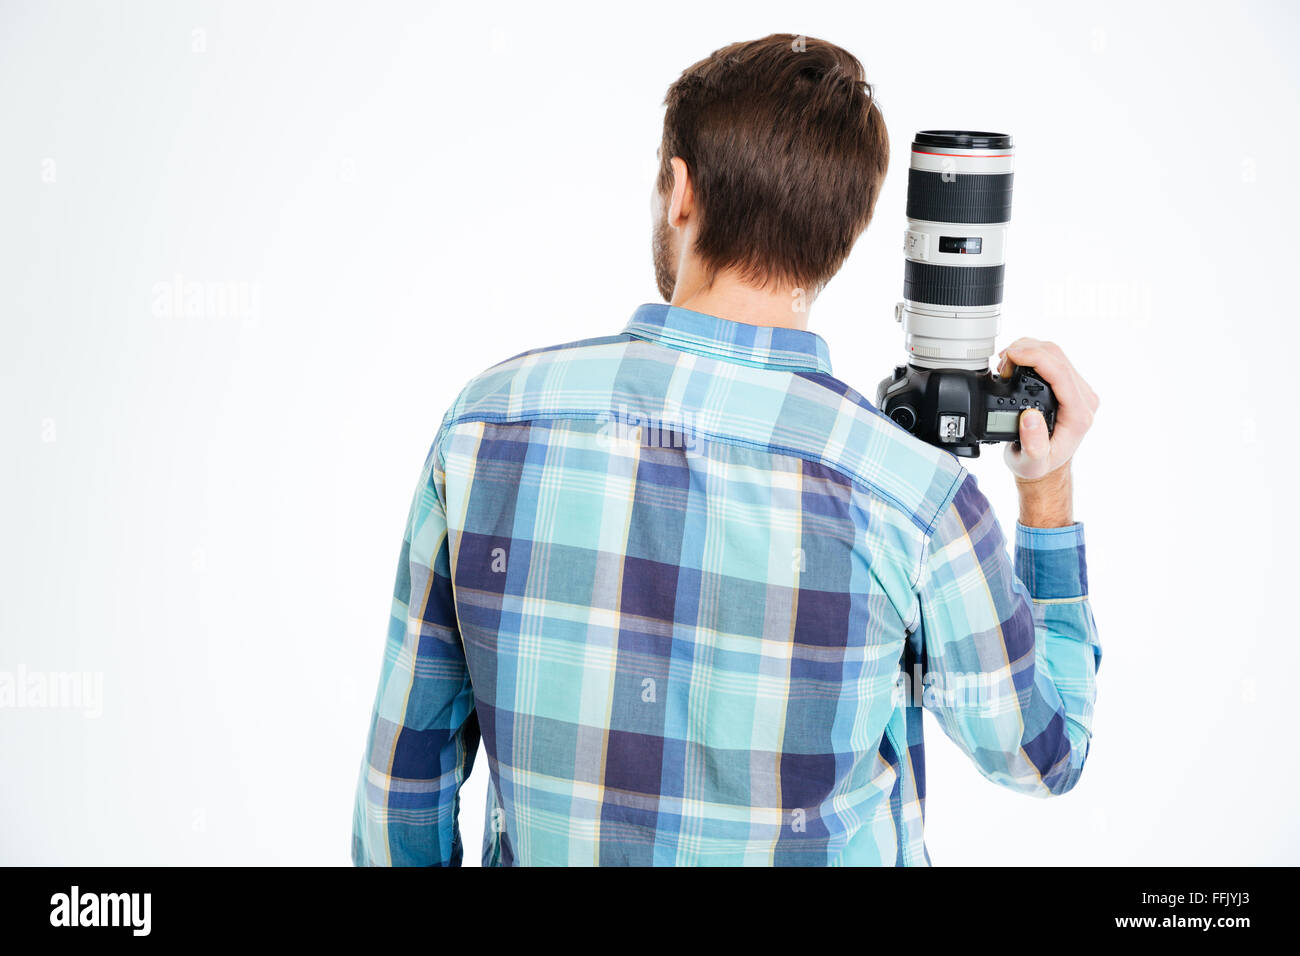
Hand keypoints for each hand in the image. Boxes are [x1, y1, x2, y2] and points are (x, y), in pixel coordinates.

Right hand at [997, 338, 1099, 482]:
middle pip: (1057, 356)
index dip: (1034, 357)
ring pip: (1054, 352)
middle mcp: (1083, 398)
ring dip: (1026, 350)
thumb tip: (1030, 416)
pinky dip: (1029, 354)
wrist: (1044, 464)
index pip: (1061, 373)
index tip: (1010, 356)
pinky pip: (1051, 358)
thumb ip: (1032, 445)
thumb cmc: (1038, 464)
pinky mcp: (1068, 383)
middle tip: (1001, 365)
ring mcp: (1078, 389)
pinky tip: (1014, 363)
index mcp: (1078, 415)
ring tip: (1005, 365)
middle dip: (1025, 351)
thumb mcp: (1031, 463)